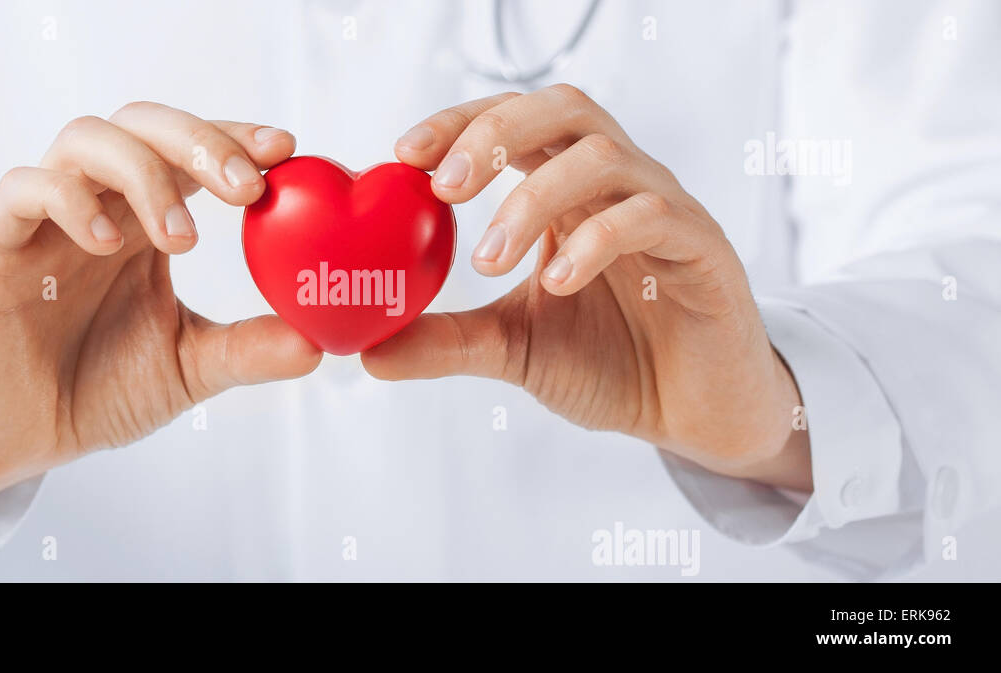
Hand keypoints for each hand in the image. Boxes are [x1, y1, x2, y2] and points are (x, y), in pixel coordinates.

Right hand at [0, 103, 321, 503]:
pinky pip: (25, 189)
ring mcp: (45, 220)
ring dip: (145, 173)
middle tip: (248, 187)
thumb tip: (319, 343)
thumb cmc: (97, 391)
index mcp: (144, 222)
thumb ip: (246, 350)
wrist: (18, 440)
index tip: (286, 150)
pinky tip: (108, 243)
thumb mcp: (188, 368)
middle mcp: (98, 205)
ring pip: (86, 139)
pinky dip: (71, 199)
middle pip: (143, 124)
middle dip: (201, 141)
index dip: (235, 137)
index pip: (190, 150)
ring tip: (181, 239)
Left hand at [363, 86, 810, 489]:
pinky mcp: (702, 247)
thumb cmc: (614, 363)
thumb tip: (368, 351)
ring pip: (602, 155)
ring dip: (533, 198)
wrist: (697, 415)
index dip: (460, 123)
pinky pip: (651, 214)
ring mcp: (664, 209)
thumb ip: (449, 341)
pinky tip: (556, 282)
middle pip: (562, 110)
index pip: (514, 123)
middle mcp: (617, 184)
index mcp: (569, 191)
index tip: (404, 154)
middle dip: (494, 135)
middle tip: (443, 185)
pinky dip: (595, 239)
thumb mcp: (515, 349)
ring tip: (489, 258)